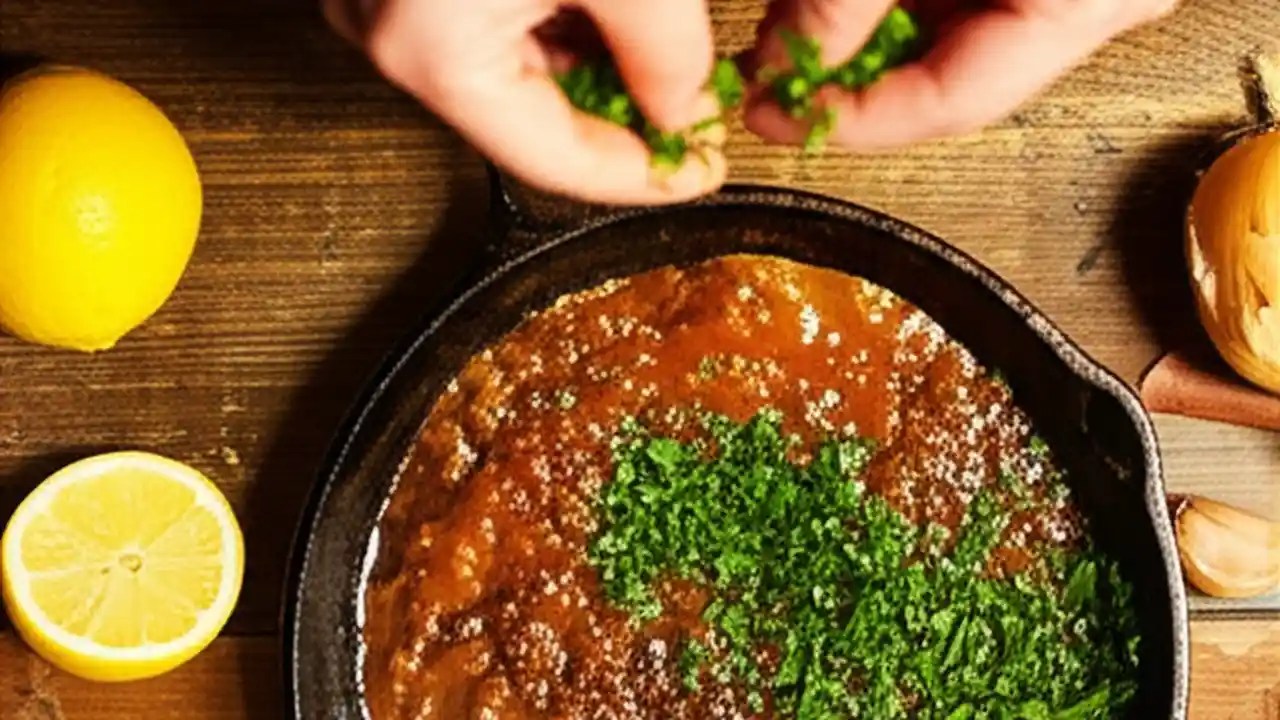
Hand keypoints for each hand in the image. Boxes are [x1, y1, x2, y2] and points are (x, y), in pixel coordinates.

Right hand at [324, 0, 724, 204]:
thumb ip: (663, 48)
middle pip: (533, 124)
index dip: (642, 177)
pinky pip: (486, 26)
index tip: (700, 170)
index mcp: (433, 53)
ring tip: (664, 61)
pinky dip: (557, 28)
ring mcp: (383, 4)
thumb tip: (685, 109)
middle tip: (694, 117)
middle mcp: (392, 38)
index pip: (558, 160)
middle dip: (622, 122)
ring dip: (594, 73)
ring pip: (513, 76)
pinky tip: (605, 12)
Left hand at [745, 0, 1178, 149]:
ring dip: (858, 38)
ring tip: (787, 27)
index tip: (771, 113)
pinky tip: (827, 3)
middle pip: (949, 77)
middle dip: (849, 75)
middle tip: (766, 74)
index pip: (954, 102)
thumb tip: (787, 58)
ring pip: (943, 40)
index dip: (854, 118)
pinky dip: (884, 4)